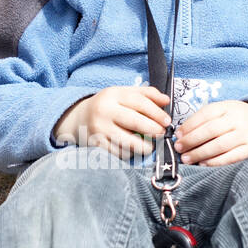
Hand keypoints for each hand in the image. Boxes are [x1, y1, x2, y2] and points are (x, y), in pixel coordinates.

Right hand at [54, 84, 170, 159]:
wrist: (79, 118)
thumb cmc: (109, 106)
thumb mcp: (124, 94)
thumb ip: (146, 94)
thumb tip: (166, 100)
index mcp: (113, 95)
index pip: (140, 102)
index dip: (157, 113)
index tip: (167, 121)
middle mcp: (104, 110)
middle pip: (135, 121)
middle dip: (153, 130)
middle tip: (162, 134)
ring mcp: (99, 129)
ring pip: (128, 141)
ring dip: (144, 146)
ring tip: (150, 146)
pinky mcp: (96, 145)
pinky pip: (119, 153)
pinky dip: (131, 153)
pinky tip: (134, 149)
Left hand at [173, 99, 247, 165]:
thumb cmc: (238, 119)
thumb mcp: (226, 110)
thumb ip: (206, 118)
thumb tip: (182, 133)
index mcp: (228, 106)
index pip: (206, 114)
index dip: (189, 125)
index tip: (177, 134)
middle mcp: (237, 119)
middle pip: (210, 130)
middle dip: (191, 140)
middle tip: (178, 148)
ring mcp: (245, 135)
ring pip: (219, 145)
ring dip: (200, 153)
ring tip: (186, 159)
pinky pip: (230, 157)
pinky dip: (215, 162)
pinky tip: (203, 164)